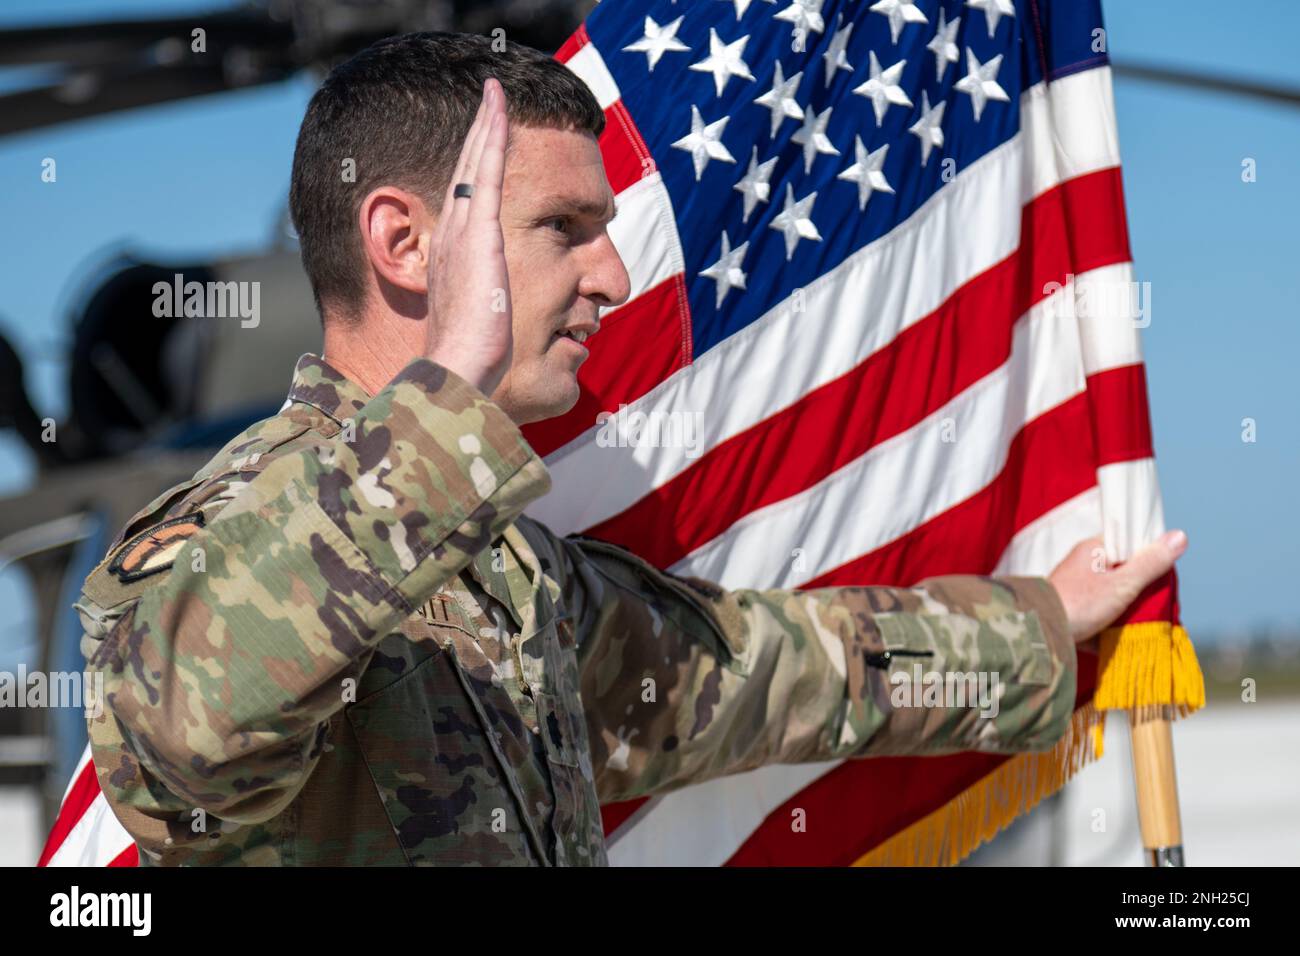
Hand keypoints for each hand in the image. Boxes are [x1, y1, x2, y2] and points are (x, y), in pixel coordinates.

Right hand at [423, 77, 512, 396]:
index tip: (483, 142)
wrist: (458, 368)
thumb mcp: (482, 322)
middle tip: (488, 98)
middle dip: (476, 134)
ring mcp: (463, 231)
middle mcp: (451, 236)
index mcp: (452, 257)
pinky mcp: (479, 232)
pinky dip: (491, 136)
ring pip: (475, 164)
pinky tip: (498, 108)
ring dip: (484, 125)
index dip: (474, 167)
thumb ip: (490, 308)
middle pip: (466, 172)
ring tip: (493, 92)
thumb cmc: (472, 359)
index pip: (466, 200)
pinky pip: (486, 171)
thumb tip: (503, 317)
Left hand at [1047, 530, 1187, 645]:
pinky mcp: (1073, 609)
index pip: (1128, 544)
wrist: (1039, 634)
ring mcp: (1076, 587)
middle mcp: (1082, 564)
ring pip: (1112, 593)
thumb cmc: (1079, 604)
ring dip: (1127, 608)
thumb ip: (1150, 563)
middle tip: (1157, 603)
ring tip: (1143, 621)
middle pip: (1122, 571)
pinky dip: (1111, 622)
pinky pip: (1099, 611)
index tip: (1164, 575)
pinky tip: (1121, 634)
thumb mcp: (1122, 584)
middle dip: (1140, 588)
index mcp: (1093, 550)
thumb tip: (1180, 535)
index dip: (1149, 557)